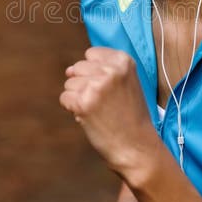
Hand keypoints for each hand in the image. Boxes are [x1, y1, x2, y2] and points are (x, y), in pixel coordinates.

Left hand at [60, 47, 157, 172]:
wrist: (137, 147)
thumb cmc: (130, 116)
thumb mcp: (125, 82)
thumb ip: (100, 70)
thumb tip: (68, 70)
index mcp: (123, 60)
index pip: (92, 54)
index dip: (96, 73)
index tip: (111, 89)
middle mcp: (110, 70)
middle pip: (79, 68)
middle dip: (86, 85)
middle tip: (106, 103)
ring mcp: (96, 86)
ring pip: (70, 83)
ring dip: (79, 97)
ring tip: (100, 110)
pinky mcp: (83, 103)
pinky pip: (65, 98)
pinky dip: (73, 109)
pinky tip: (90, 117)